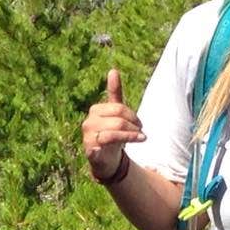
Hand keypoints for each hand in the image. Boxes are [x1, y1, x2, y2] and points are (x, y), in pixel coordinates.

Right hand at [82, 68, 141, 183]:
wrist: (106, 159)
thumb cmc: (112, 133)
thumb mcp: (116, 113)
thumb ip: (114, 92)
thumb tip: (113, 70)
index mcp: (95, 110)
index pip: (118, 108)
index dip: (132, 116)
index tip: (140, 124)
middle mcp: (88, 123)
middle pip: (117, 120)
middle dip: (133, 127)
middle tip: (141, 133)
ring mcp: (88, 137)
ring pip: (113, 133)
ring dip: (131, 137)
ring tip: (141, 139)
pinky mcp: (90, 152)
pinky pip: (101, 146)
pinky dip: (107, 147)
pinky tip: (116, 150)